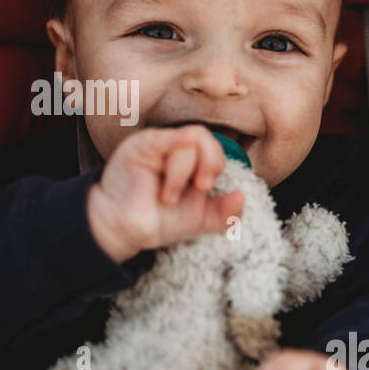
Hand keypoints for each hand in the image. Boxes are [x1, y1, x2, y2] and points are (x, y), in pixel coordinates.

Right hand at [87, 124, 244, 262]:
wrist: (127, 232)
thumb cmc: (157, 219)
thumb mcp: (199, 218)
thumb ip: (223, 213)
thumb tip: (242, 198)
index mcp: (188, 158)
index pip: (212, 145)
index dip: (216, 164)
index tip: (206, 190)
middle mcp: (173, 146)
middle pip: (206, 137)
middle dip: (210, 164)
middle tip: (199, 189)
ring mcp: (157, 142)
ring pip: (192, 139)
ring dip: (184, 175)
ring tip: (167, 197)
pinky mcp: (142, 144)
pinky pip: (172, 140)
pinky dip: (177, 165)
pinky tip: (165, 187)